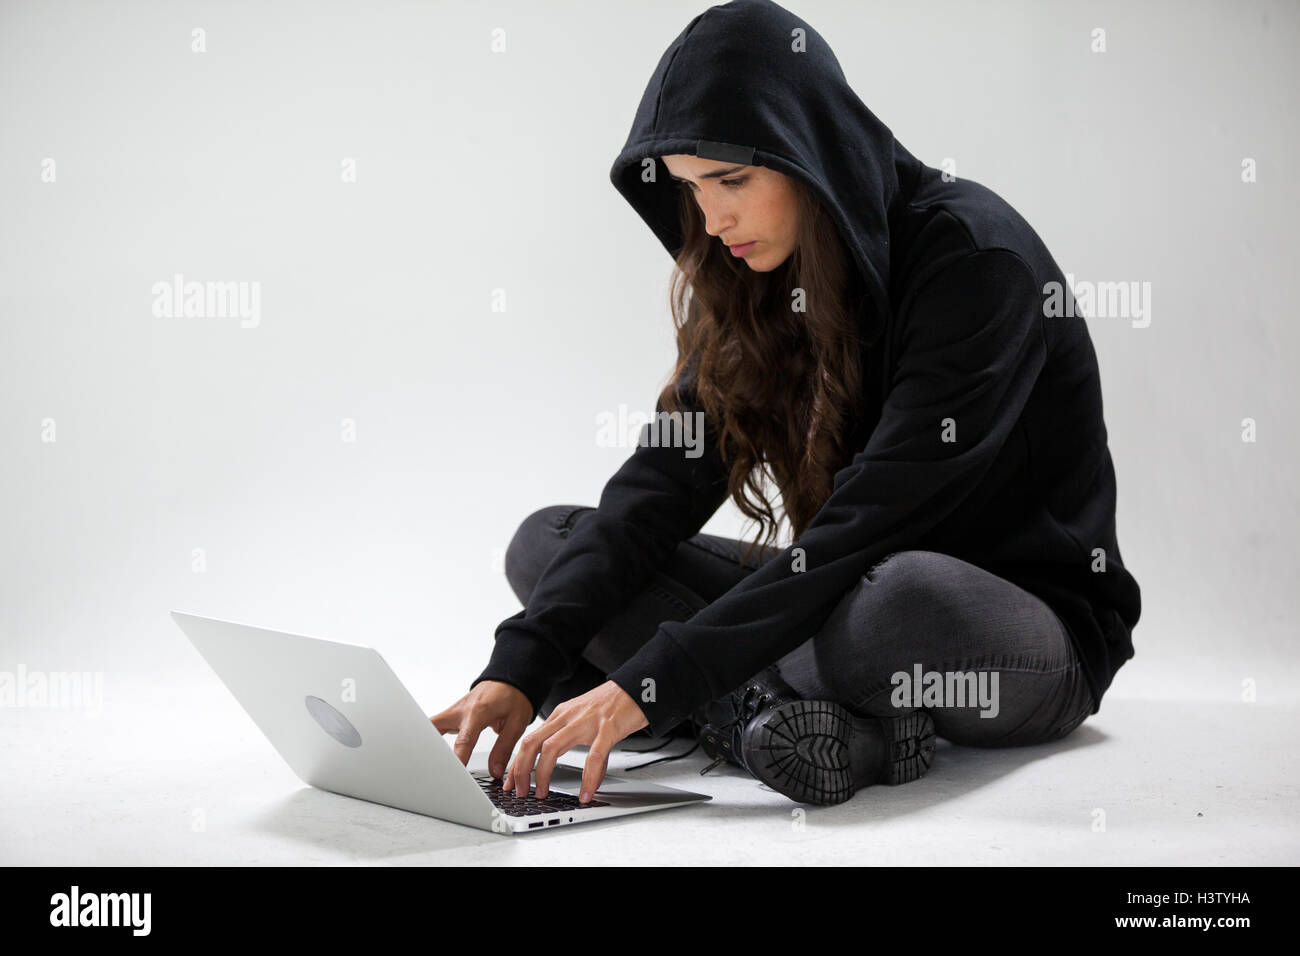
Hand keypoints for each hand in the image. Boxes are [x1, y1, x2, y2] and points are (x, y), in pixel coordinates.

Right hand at [429, 680, 533, 778]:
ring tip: (425, 763)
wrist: (511, 679)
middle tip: (429, 766)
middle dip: (429, 747)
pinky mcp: (453, 712)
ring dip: (426, 741)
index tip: (455, 774)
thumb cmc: (515, 697)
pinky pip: (436, 724)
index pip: (464, 740)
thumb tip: (495, 771)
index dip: (458, 759)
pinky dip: (431, 736)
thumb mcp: (517, 723)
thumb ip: (503, 749)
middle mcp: (462, 710)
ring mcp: (455, 710)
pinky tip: (430, 751)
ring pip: (431, 725)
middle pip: (434, 728)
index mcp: (478, 713)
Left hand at [504, 680, 648, 802]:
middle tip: (520, 791)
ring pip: (551, 748)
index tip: (512, 783)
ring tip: (543, 793)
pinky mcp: (608, 728)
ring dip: (542, 774)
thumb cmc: (613, 703)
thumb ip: (573, 737)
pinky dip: (587, 778)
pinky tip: (586, 792)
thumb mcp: (584, 717)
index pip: (529, 740)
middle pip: (532, 743)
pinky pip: (593, 758)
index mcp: (561, 715)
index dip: (517, 763)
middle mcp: (568, 717)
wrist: (639, 686)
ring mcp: (587, 722)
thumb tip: (574, 767)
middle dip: (521, 770)